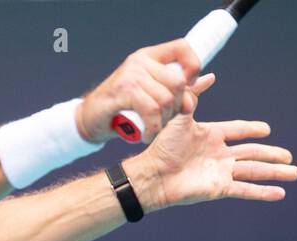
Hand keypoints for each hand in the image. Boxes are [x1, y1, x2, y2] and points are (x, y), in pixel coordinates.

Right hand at [76, 38, 201, 143]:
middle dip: (176, 108)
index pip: (183, 48)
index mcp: (150, 57)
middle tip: (164, 121)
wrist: (88, 121)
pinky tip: (146, 135)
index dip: (193, 67)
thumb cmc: (120, 109)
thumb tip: (208, 79)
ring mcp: (131, 74)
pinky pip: (151, 110)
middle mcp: (141, 61)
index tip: (187, 90)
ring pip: (165, 100)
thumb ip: (178, 88)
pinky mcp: (123, 90)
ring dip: (163, 122)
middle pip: (177, 82)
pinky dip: (153, 128)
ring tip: (153, 130)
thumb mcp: (151, 95)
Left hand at [134, 76, 296, 207]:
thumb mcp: (181, 115)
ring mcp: (220, 172)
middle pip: (253, 153)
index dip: (252, 129)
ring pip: (254, 171)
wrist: (153, 174)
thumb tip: (208, 74)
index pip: (238, 131)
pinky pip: (245, 189)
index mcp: (211, 136)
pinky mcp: (219, 188)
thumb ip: (193, 94)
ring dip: (274, 173)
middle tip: (289, 157)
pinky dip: (263, 192)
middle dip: (272, 155)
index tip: (267, 129)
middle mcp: (219, 154)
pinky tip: (279, 193)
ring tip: (294, 173)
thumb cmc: (162, 146)